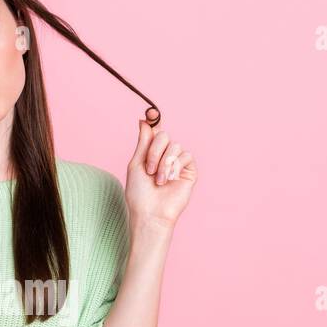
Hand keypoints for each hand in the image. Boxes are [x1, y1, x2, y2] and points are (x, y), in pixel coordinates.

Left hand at [125, 111, 196, 229]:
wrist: (150, 213)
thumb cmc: (140, 194)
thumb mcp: (137, 164)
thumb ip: (143, 142)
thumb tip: (144, 120)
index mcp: (152, 153)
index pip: (156, 132)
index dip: (154, 120)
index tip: (150, 113)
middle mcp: (166, 156)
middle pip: (165, 136)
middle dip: (155, 151)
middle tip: (149, 169)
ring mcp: (178, 163)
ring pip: (175, 145)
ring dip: (163, 163)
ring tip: (158, 180)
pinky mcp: (189, 171)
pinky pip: (186, 156)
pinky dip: (175, 166)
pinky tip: (169, 180)